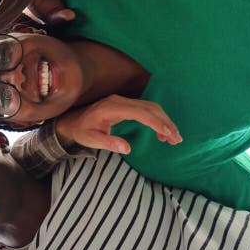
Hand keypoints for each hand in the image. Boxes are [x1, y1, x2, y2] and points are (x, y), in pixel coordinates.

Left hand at [55, 95, 181, 153]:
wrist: (73, 121)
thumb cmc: (82, 131)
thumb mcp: (92, 140)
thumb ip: (109, 143)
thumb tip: (127, 149)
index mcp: (111, 108)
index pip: (139, 112)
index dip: (155, 121)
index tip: (167, 133)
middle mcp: (119, 101)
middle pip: (149, 108)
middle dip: (165, 122)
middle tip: (176, 139)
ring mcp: (123, 101)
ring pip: (150, 107)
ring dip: (164, 121)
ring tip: (173, 138)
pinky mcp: (125, 104)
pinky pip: (146, 109)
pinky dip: (157, 119)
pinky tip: (161, 133)